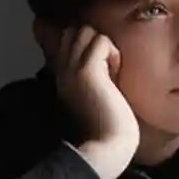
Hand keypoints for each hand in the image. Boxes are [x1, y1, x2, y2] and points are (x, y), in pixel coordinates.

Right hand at [37, 24, 138, 178]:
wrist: (108, 148)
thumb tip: (104, 64)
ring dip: (103, 46)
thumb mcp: (96, 96)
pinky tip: (115, 75)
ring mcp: (71, 69)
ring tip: (111, 72)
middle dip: (93, 42)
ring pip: (85, 31)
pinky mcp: (87, 71)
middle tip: (108, 69)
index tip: (102, 67)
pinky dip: (112, 53)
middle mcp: (62, 70)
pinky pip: (101, 40)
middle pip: (72, 31)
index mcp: (62, 78)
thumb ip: (96, 76)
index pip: (62, 40)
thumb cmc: (108, 128)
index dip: (82, 43)